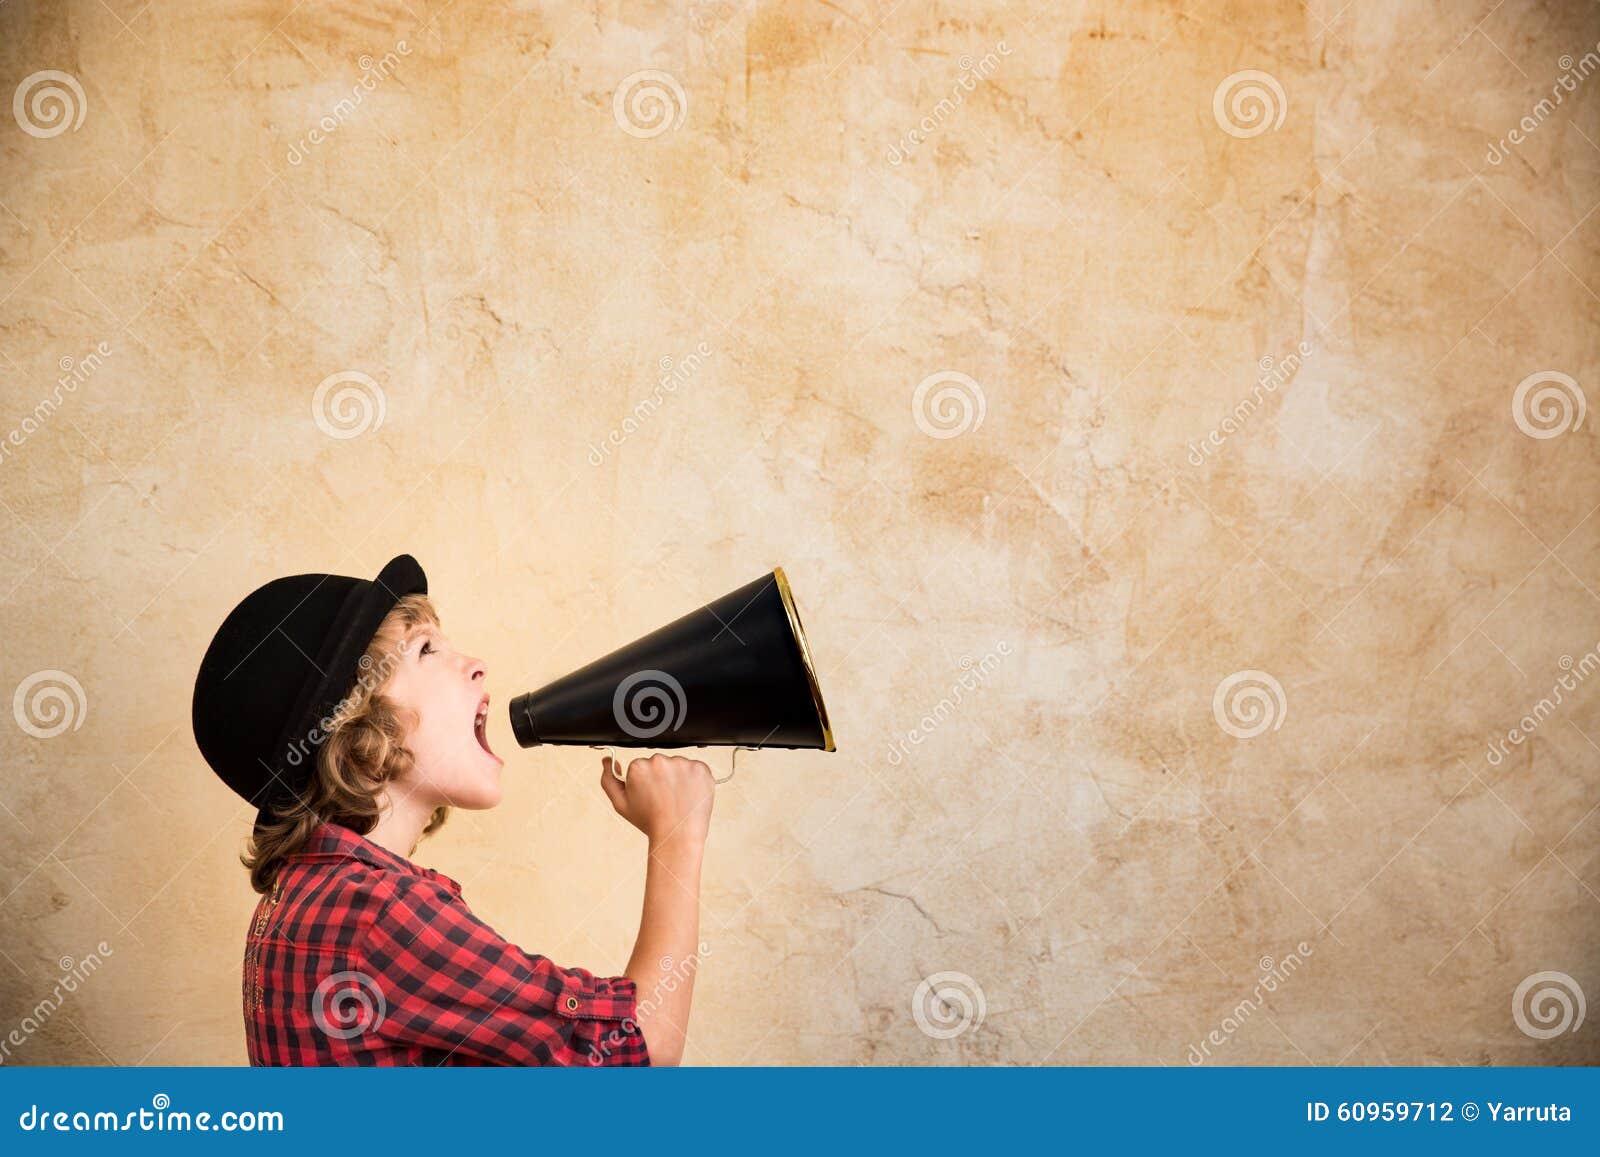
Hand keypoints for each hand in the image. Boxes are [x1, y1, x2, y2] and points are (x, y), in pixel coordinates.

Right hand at [599, 754, 713, 849]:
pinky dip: (694, 780)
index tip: (649, 795)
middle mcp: (660, 761)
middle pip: (659, 763)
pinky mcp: (701, 769)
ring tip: (677, 799)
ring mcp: (682, 763)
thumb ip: (609, 779)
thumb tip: (606, 760)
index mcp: (638, 766)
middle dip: (661, 777)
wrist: (678, 835)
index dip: (644, 782)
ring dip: (678, 778)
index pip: (640, 766)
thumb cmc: (650, 822)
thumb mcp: (620, 804)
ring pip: (678, 766)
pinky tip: (689, 795)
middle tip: (664, 799)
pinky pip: (696, 769)